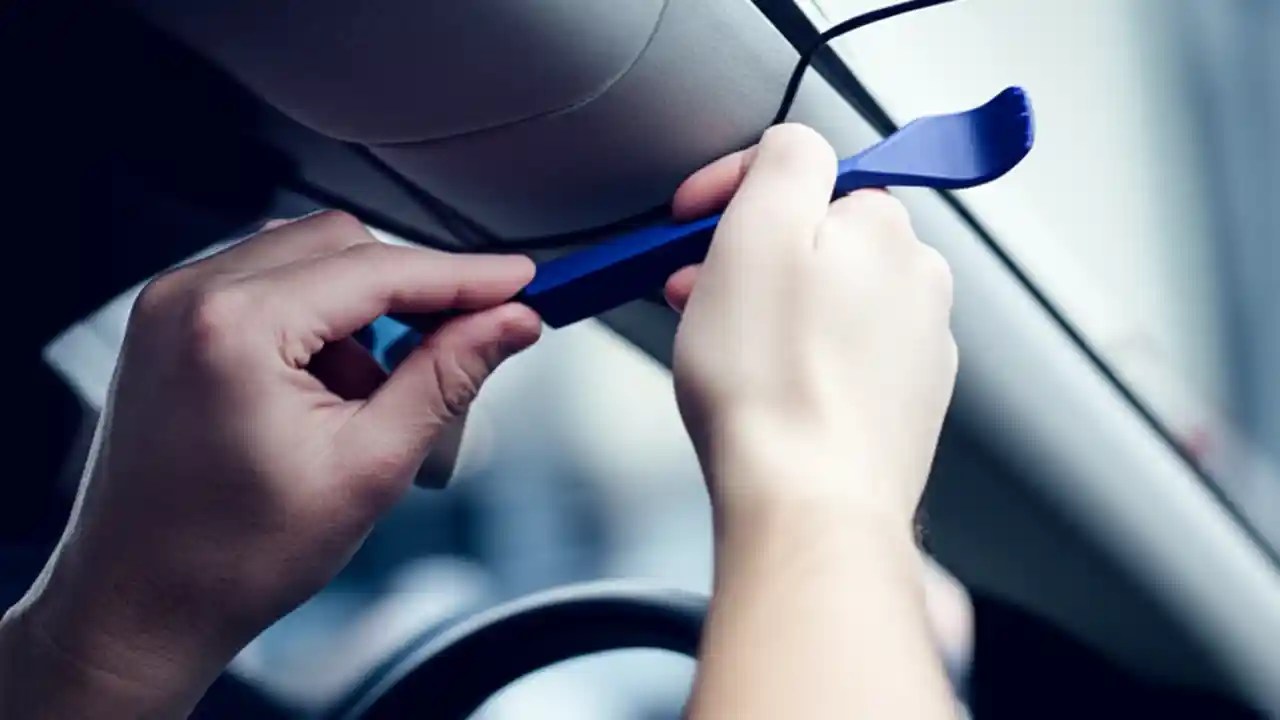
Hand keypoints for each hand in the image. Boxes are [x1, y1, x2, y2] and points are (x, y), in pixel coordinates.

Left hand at [2, 211, 540, 715]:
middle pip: (342, 245)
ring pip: (307, 260)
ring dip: (361, 312)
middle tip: (457, 349)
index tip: (520, 284)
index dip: (465, 276)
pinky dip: (315, 324)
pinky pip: (266, 286)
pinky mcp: (170, 326)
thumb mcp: (370, 467)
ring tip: (371, 397)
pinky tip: (327, 392)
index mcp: (235, 326)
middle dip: (410, 294)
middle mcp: (192, 297)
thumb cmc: (233, 556)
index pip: (380, 268)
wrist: (140, 604)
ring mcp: (171, 307)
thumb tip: (508, 324)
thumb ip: (447, 377)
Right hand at [671, 127, 961, 719]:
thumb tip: (795, 150)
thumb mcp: (757, 235)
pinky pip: (840, 356)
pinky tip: (766, 387)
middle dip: (745, 253)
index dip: (728, 189)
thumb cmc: (773, 386)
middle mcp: (915, 281)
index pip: (803, 169)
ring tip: (721, 345)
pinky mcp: (900, 405)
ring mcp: (915, 349)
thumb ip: (784, 163)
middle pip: (814, 238)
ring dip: (770, 305)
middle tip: (691, 288)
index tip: (686, 220)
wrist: (809, 507)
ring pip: (826, 299)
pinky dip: (799, 356)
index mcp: (884, 228)